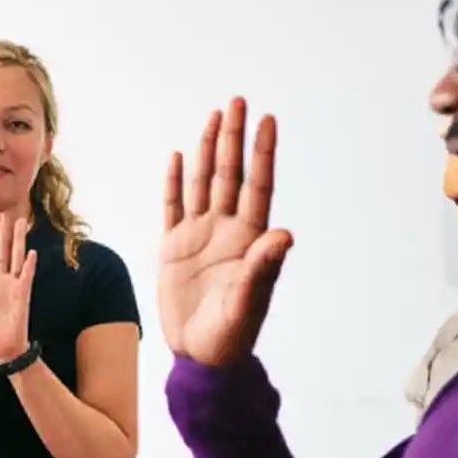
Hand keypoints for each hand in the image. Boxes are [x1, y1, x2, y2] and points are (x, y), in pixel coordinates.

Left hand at [0, 215, 36, 362]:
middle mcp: (1, 281)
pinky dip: (28, 266)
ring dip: (18, 241)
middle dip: (3, 232)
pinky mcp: (22, 297)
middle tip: (5, 213)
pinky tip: (31, 253)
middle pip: (2, 251)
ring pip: (15, 258)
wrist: (0, 351)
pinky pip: (26, 278)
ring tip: (20, 223)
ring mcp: (12, 287)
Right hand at [158, 97, 292, 367]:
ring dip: (206, 150)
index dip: (261, 153)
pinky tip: (176, 157)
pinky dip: (174, 182)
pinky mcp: (174, 248)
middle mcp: (226, 230)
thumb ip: (262, 268)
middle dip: (233, 138)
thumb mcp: (249, 303)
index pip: (256, 186)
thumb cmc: (231, 335)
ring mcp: (199, 236)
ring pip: (202, 183)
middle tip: (237, 101)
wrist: (200, 356)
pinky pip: (173, 207)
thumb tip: (285, 234)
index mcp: (249, 240)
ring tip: (212, 117)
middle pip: (229, 174)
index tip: (266, 119)